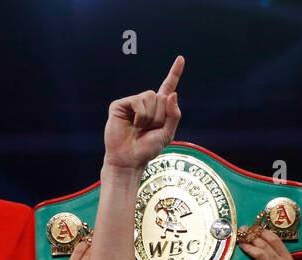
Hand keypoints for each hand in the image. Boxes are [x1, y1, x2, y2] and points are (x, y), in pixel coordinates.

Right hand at [102, 55, 183, 171]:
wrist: (129, 159)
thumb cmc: (147, 149)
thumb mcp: (167, 133)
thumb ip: (174, 115)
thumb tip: (172, 93)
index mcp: (158, 109)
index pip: (168, 87)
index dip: (174, 73)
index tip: (181, 58)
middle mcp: (145, 102)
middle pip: (161, 96)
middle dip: (160, 115)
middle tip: (149, 129)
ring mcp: (132, 102)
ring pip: (150, 97)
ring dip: (150, 116)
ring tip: (140, 127)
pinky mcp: (120, 105)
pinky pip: (138, 102)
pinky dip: (140, 115)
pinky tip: (133, 124)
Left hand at [241, 228, 293, 259]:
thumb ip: (271, 252)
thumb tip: (254, 231)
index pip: (275, 239)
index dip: (262, 231)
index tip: (252, 227)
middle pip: (265, 244)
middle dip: (252, 236)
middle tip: (243, 232)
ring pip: (259, 252)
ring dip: (248, 245)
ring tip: (241, 242)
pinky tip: (239, 256)